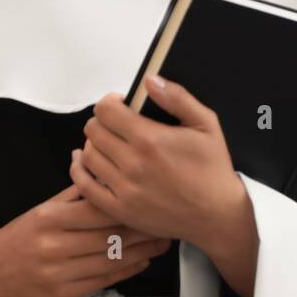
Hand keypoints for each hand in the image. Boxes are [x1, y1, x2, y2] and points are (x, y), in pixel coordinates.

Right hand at [0, 184, 171, 296]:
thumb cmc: (22, 235)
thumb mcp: (44, 207)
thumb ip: (77, 193)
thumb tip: (105, 169)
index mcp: (50, 217)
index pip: (98, 209)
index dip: (128, 206)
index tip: (153, 200)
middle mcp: (54, 244)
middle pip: (109, 236)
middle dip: (142, 230)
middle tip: (168, 223)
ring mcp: (58, 272)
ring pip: (110, 260)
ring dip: (141, 252)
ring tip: (163, 242)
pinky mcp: (62, 294)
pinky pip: (102, 281)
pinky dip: (125, 271)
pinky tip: (142, 261)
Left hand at [70, 76, 249, 264]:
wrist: (217, 215)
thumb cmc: (213, 169)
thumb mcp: (206, 124)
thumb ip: (177, 98)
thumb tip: (150, 80)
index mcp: (150, 139)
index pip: (106, 110)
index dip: (110, 101)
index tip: (120, 104)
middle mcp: (133, 164)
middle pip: (93, 130)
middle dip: (102, 120)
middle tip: (115, 123)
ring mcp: (124, 189)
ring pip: (88, 155)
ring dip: (93, 143)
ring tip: (108, 142)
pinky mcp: (120, 209)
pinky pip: (85, 186)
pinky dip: (80, 170)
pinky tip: (85, 161)